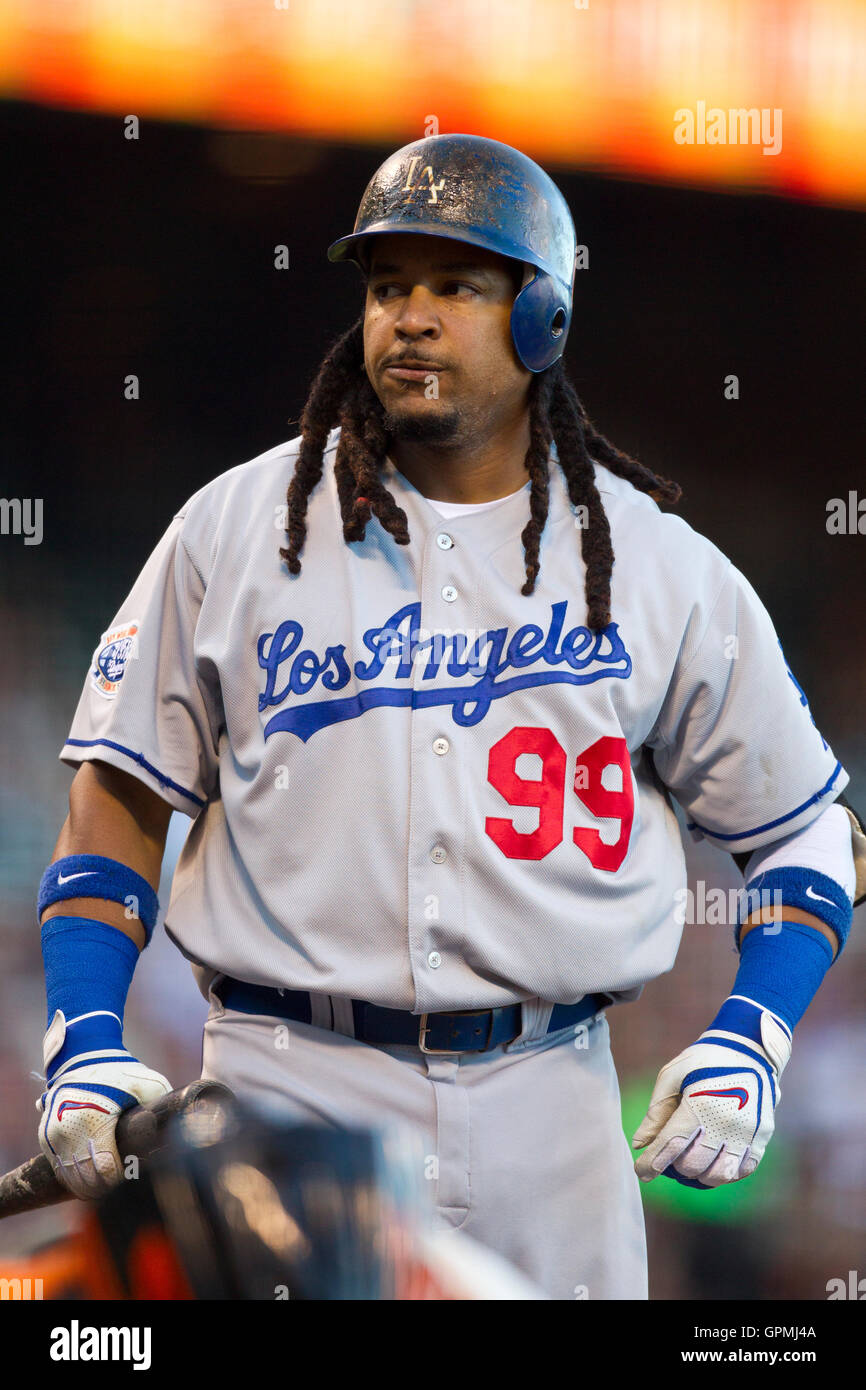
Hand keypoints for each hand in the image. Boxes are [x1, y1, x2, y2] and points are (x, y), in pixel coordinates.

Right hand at [37, 1056, 171, 1198]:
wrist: (81, 1056)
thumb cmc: (118, 1071)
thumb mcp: (147, 1083)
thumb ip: (162, 1106)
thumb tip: (185, 1127)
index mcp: (92, 1120)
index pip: (106, 1170)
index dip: (122, 1179)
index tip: (136, 1175)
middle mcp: (67, 1131)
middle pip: (87, 1180)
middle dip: (107, 1188)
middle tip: (125, 1185)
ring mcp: (53, 1136)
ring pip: (71, 1179)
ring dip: (90, 1187)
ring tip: (109, 1187)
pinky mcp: (45, 1138)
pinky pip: (60, 1170)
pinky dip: (75, 1178)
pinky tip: (92, 1179)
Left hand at [631, 998, 791, 1187]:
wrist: (750, 1048)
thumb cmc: (704, 1060)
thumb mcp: (672, 1076)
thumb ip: (656, 1113)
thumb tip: (640, 1145)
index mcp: (700, 1104)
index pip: (670, 1145)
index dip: (651, 1164)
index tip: (641, 1172)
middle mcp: (726, 1122)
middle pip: (693, 1165)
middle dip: (675, 1165)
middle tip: (671, 1154)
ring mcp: (748, 1132)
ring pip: (719, 1175)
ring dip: (700, 1173)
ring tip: (693, 1160)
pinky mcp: (763, 1136)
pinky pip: (742, 1170)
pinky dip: (725, 1172)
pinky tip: (715, 1159)